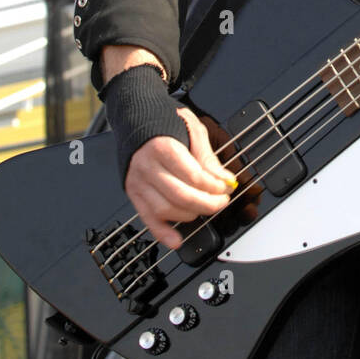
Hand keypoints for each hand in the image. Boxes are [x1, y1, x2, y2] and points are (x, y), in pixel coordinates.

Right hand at [124, 105, 237, 250]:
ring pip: (165, 209)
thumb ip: (208, 157)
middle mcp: (147, 166)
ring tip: (205, 208)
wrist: (136, 119)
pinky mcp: (133, 194)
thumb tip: (225, 179)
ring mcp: (138, 182)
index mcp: (162, 147)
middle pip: (181, 196)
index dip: (214, 186)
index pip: (193, 176)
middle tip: (221, 201)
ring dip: (190, 215)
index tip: (226, 186)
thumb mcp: (192, 129)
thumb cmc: (164, 122)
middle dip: (207, 203)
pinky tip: (177, 240)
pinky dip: (162, 233)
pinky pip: (147, 219)